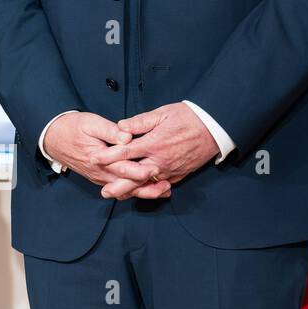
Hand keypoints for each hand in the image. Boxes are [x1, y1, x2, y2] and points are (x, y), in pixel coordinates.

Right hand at [43, 111, 171, 199]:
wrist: (54, 138)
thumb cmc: (74, 128)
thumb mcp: (91, 123)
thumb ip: (110, 131)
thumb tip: (126, 137)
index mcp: (99, 160)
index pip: (122, 169)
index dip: (140, 171)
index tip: (156, 169)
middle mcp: (100, 173)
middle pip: (126, 185)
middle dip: (147, 187)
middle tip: (167, 186)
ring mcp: (101, 177)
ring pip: (125, 189)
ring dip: (144, 191)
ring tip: (164, 190)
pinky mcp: (103, 177)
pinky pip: (120, 188)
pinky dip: (135, 189)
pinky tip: (151, 187)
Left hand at [90, 102, 219, 196]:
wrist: (214, 128)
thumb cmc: (189, 117)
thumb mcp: (164, 113)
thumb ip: (141, 121)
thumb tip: (121, 127)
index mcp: (154, 143)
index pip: (125, 151)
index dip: (108, 156)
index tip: (94, 158)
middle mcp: (160, 160)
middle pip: (134, 176)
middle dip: (118, 184)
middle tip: (104, 192)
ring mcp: (170, 169)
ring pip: (147, 184)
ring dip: (132, 190)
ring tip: (118, 195)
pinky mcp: (179, 174)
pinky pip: (161, 185)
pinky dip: (150, 189)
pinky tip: (141, 191)